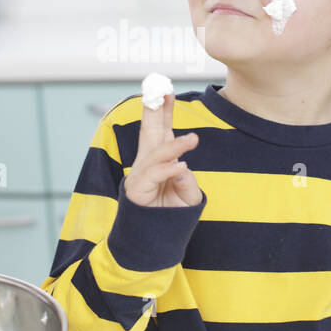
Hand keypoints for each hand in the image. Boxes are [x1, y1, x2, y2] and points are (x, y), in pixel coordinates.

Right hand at [123, 92, 202, 207]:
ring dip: (174, 145)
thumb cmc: (171, 216)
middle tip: (161, 90)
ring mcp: (140, 175)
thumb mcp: (188, 197)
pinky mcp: (136, 190)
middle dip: (154, 110)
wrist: (155, 241)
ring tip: (193, 140)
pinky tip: (181, 166)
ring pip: (156, 154)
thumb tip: (182, 168)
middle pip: (149, 131)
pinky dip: (168, 170)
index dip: (163, 110)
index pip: (161, 130)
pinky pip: (153, 176)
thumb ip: (187, 182)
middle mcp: (148, 163)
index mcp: (159, 159)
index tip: (167, 90)